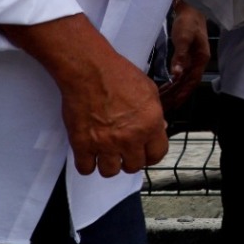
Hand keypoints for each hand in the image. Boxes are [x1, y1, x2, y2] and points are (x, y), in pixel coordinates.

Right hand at [0, 14, 167, 176]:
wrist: (90, 71)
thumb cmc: (119, 76)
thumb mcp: (150, 91)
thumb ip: (155, 114)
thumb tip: (160, 128)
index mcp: (151, 124)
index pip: (157, 155)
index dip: (151, 155)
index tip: (145, 153)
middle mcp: (130, 138)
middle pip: (134, 166)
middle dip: (130, 160)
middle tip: (124, 151)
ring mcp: (105, 143)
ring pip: (110, 172)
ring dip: (109, 164)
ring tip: (107, 153)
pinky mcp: (82, 144)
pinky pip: (86, 169)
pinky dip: (87, 164)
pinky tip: (89, 153)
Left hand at [159, 0, 209, 112]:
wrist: (190, 9)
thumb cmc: (188, 22)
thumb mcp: (184, 38)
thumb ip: (180, 56)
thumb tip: (176, 74)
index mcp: (201, 59)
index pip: (192, 82)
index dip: (183, 94)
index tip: (173, 105)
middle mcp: (197, 62)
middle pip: (187, 84)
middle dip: (176, 96)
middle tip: (163, 108)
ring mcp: (192, 61)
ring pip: (182, 81)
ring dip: (173, 91)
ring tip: (161, 102)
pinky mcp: (185, 58)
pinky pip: (178, 75)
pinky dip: (171, 83)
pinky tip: (163, 88)